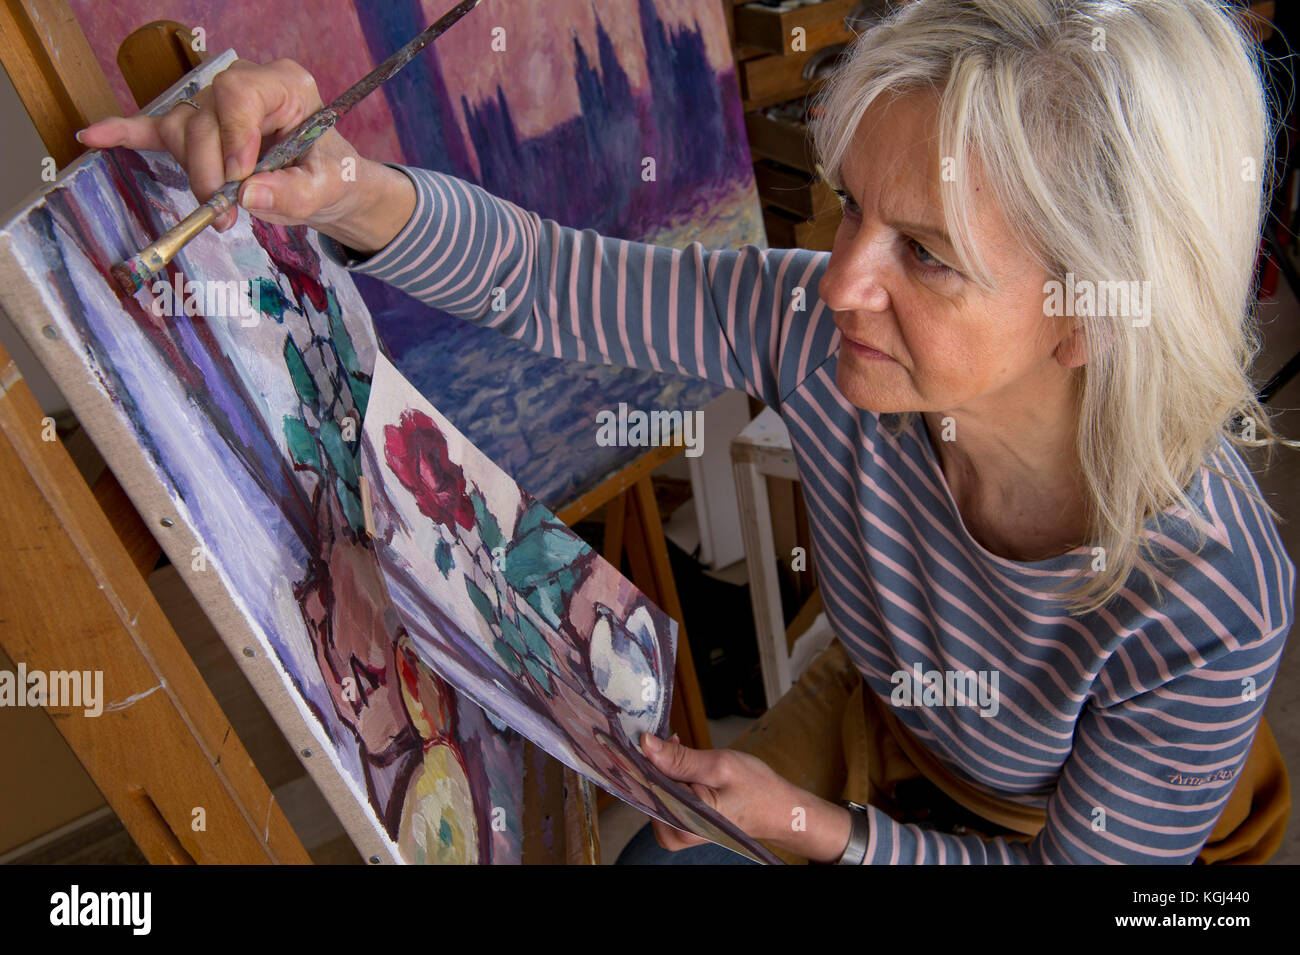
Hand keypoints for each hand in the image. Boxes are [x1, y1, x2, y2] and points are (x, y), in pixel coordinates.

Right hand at [75, 58, 413, 252]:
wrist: (328, 185)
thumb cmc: (331, 177)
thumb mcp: (329, 189)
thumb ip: (295, 192)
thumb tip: (250, 195)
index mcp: (285, 86)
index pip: (241, 95)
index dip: (233, 136)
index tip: (239, 181)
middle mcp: (246, 88)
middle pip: (205, 118)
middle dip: (210, 170)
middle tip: (226, 215)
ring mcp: (217, 108)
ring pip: (183, 130)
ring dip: (192, 172)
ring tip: (215, 210)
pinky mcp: (198, 132)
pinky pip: (156, 129)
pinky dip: (126, 133)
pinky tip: (94, 136)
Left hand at [640, 732, 853, 861]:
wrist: (779, 809)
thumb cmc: (756, 789)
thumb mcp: (719, 766)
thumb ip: (680, 758)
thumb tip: (646, 744)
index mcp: (685, 823)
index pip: (646, 787)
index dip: (641, 759)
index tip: (642, 736)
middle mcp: (676, 834)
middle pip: (647, 791)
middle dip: (654, 763)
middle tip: (671, 741)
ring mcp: (678, 832)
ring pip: (654, 794)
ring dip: (662, 769)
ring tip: (681, 752)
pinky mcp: (681, 825)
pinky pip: (664, 798)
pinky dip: (669, 779)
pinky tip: (682, 765)